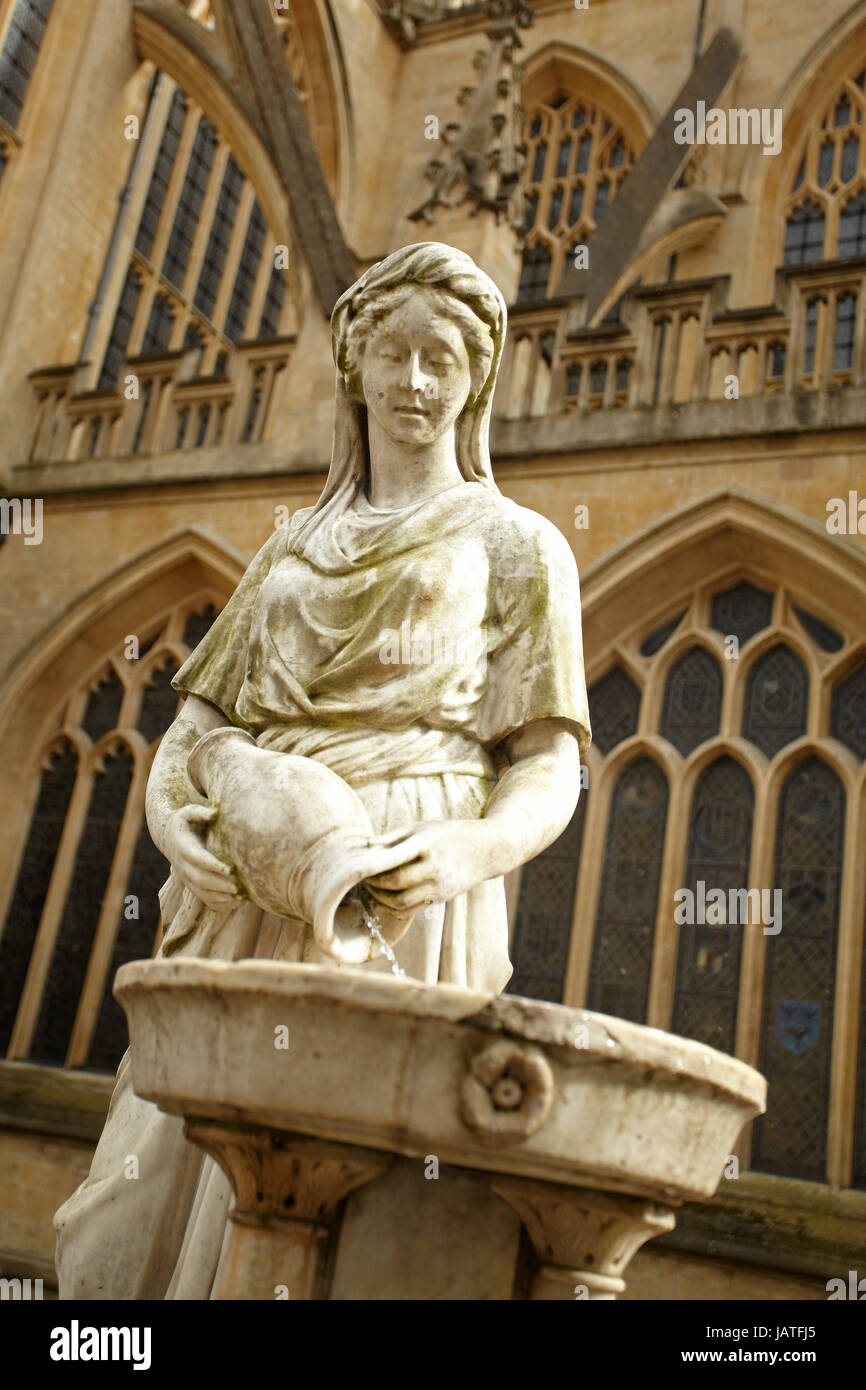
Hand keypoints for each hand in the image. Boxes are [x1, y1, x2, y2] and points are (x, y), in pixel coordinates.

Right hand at [164, 803, 240, 910]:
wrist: (170, 838)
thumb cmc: (185, 822)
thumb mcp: (188, 812)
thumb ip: (200, 812)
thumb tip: (214, 813)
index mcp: (184, 848)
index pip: (198, 859)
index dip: (213, 866)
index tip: (230, 869)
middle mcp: (183, 866)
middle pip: (200, 880)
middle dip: (220, 885)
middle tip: (238, 887)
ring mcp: (187, 879)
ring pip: (203, 894)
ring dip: (222, 897)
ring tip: (242, 897)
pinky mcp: (193, 887)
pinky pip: (206, 900)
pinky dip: (221, 905)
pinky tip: (238, 903)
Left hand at [363, 820, 493, 911]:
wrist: (487, 849)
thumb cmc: (449, 833)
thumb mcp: (423, 827)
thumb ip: (394, 836)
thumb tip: (366, 846)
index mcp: (427, 844)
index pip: (394, 858)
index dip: (373, 866)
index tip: (359, 867)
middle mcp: (434, 866)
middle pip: (396, 882)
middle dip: (374, 883)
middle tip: (363, 878)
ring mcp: (439, 885)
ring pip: (401, 901)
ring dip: (382, 898)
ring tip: (373, 888)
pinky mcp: (441, 898)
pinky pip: (412, 909)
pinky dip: (395, 906)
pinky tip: (388, 896)